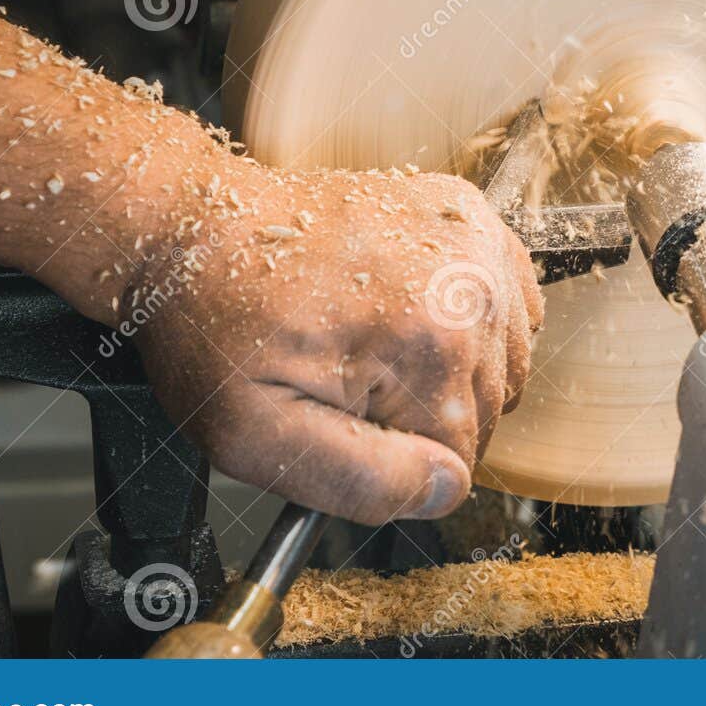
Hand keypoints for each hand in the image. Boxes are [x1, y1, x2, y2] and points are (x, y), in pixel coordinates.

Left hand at [131, 162, 542, 523]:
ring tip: (373, 347)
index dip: (395, 462)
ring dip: (452, 373)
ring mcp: (473, 243)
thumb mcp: (259, 438)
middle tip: (343, 383)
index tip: (340, 425)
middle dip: (420, 416)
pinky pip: (509, 302)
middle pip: (487, 409)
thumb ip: (360, 481)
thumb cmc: (217, 329)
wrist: (196, 231)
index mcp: (431, 345)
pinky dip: (473, 324)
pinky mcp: (467, 215)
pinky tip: (412, 317)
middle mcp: (469, 288)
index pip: (458, 461)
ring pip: (503, 361)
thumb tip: (445, 490)